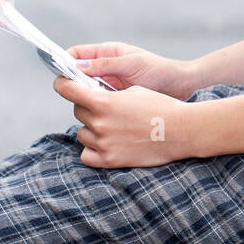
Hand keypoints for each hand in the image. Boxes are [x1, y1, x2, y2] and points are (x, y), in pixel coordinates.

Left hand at [53, 77, 198, 167]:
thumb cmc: (160, 106)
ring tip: (112, 126)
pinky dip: (92, 149)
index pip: (68, 90)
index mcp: (104, 102)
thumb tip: (90, 95)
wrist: (181, 130)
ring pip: (82, 133)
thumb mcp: (133, 91)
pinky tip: (106, 143)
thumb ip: (108, 94)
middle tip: (103, 107)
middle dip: (87, 106)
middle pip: (77, 111)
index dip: (63, 84)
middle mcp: (100, 123)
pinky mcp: (110, 161)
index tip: (62, 83)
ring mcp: (104, 144)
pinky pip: (86, 154)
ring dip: (91, 128)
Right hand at [65, 42, 197, 97]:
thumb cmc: (160, 70)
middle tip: (77, 94)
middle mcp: (103, 69)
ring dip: (83, 99)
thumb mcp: (133, 64)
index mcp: (106, 53)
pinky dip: (93, 109)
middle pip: (75, 76)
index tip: (59, 73)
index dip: (64, 62)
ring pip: (84, 92)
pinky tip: (97, 116)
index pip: (76, 54)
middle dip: (72, 84)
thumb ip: (106, 65)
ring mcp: (108, 87)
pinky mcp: (113, 102)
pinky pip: (96, 105)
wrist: (181, 87)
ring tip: (92, 106)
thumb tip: (76, 66)